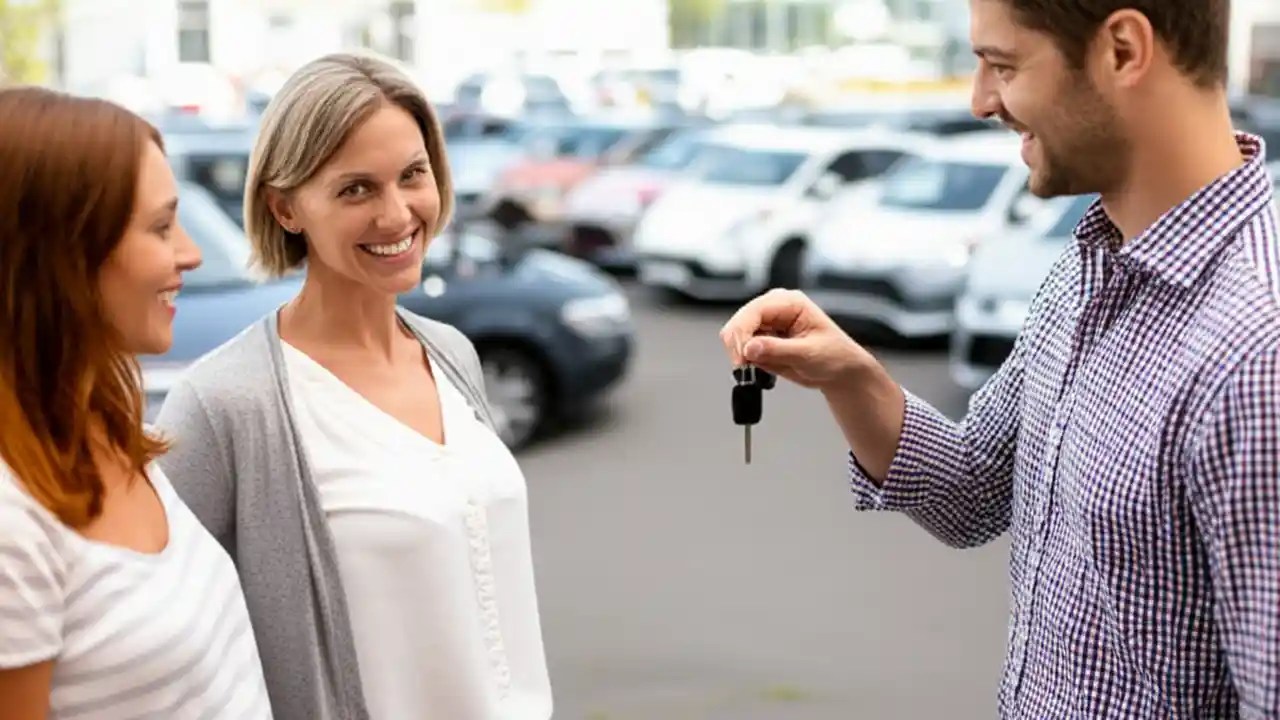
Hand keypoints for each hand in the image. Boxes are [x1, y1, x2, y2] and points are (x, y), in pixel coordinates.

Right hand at [719, 289, 868, 390]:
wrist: (840, 371)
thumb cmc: (835, 356)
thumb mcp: (809, 354)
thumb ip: (778, 350)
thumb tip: (750, 347)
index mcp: (789, 302)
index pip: (753, 311)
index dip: (742, 334)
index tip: (742, 358)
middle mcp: (774, 308)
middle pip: (738, 322)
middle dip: (739, 347)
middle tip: (747, 368)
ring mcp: (766, 323)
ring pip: (735, 337)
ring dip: (742, 355)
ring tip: (764, 367)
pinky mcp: (762, 339)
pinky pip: (741, 349)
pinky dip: (746, 361)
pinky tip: (764, 366)